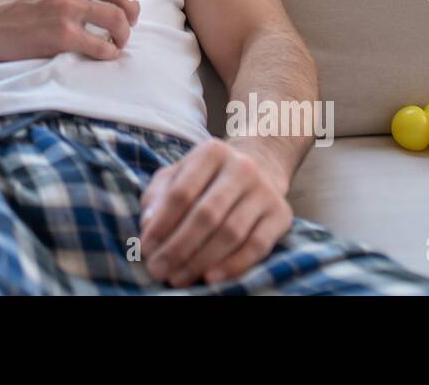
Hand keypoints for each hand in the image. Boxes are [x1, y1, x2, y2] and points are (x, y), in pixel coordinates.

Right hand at [0, 0, 147, 62]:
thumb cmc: (8, 0)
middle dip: (134, 10)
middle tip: (130, 22)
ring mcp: (66, 7)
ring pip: (117, 18)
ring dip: (125, 33)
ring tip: (119, 40)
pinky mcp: (61, 35)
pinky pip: (101, 45)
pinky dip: (110, 52)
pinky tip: (106, 54)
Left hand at [138, 139, 292, 287]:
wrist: (259, 169)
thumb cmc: (206, 178)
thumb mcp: (178, 175)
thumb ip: (158, 196)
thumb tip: (149, 225)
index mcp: (212, 152)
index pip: (182, 192)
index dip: (162, 224)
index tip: (147, 248)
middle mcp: (242, 167)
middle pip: (206, 215)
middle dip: (178, 247)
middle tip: (159, 270)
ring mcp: (265, 191)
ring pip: (231, 233)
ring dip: (201, 260)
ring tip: (178, 277)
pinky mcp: (282, 214)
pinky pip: (257, 246)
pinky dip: (232, 265)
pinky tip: (209, 277)